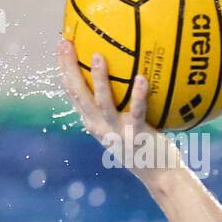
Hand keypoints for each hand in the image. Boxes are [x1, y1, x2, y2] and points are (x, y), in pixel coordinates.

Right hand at [56, 37, 180, 185]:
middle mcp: (100, 128)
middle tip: (65, 44)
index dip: (64, 70)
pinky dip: (139, 95)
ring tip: (97, 56)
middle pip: (78, 94)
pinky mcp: (137, 136)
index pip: (73, 94)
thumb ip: (118, 109)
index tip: (61, 46)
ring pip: (102, 102)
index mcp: (94, 123)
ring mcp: (117, 133)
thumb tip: (125, 77)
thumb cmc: (145, 149)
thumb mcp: (124, 128)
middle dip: (69, 68)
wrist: (160, 177)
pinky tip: (142, 79)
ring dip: (99, 79)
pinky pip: (137, 112)